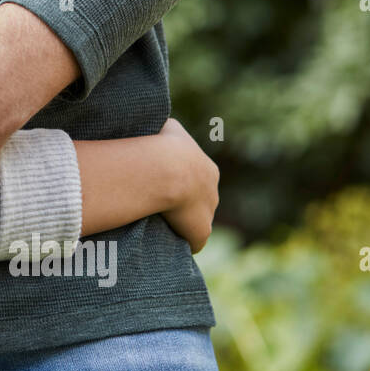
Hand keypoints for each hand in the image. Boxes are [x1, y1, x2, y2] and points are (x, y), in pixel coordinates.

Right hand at [157, 118, 219, 252]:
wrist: (166, 168)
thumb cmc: (161, 145)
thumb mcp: (167, 128)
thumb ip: (169, 133)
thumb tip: (160, 130)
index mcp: (207, 169)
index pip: (196, 179)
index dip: (178, 183)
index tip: (160, 184)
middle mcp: (213, 191)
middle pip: (199, 201)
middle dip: (182, 204)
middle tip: (156, 205)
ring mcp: (208, 212)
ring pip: (195, 221)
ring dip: (180, 223)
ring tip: (156, 222)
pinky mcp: (201, 231)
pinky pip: (193, 240)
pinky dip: (182, 241)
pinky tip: (164, 243)